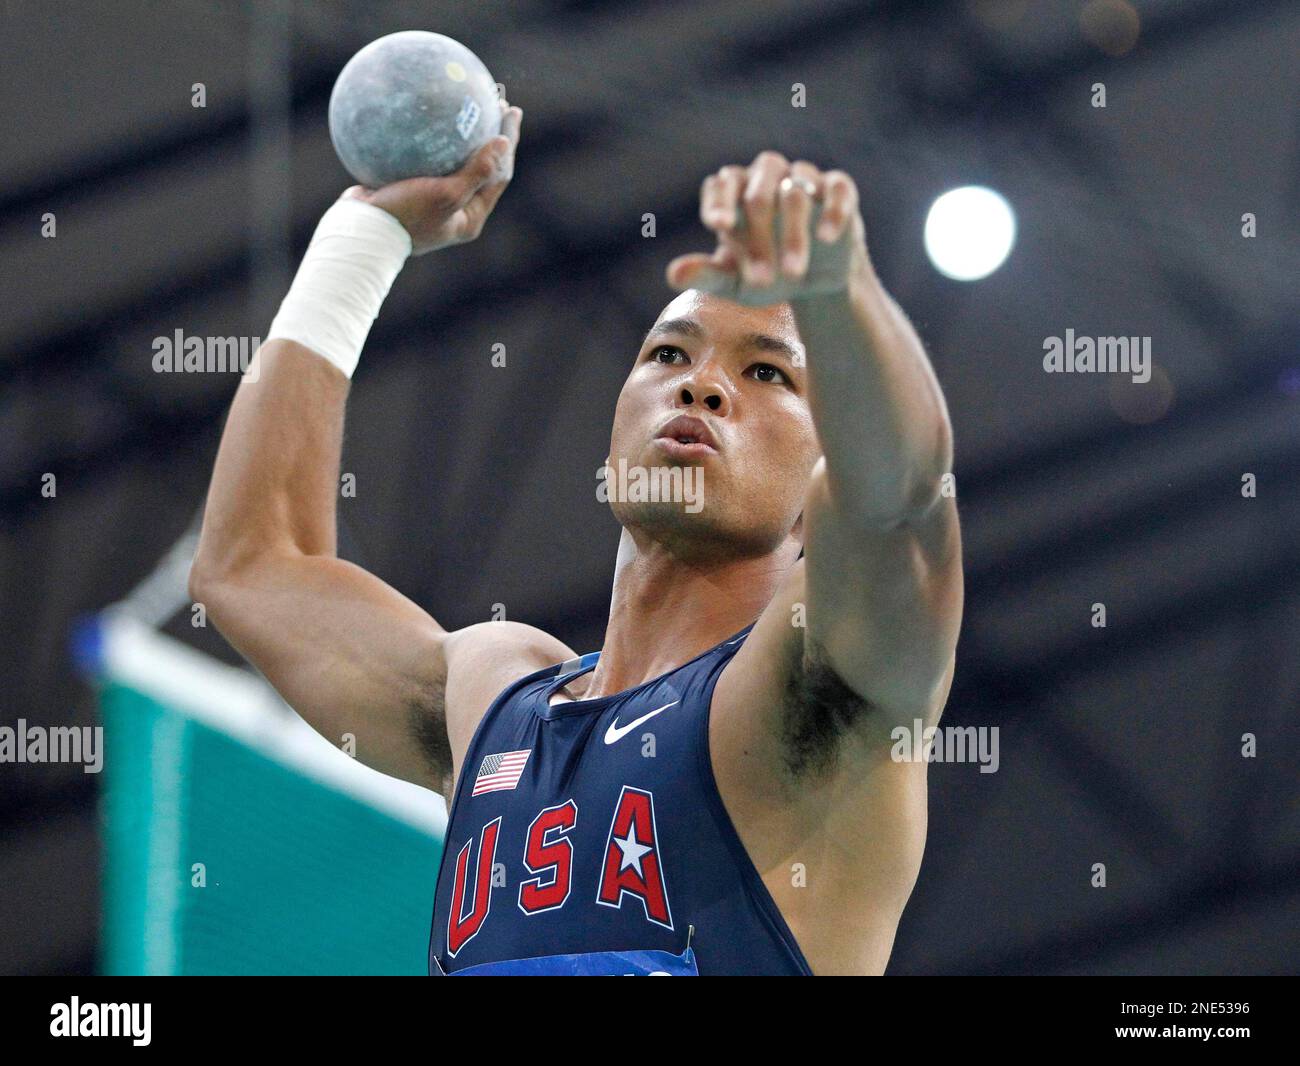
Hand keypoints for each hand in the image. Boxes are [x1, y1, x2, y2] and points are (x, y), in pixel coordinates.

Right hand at [345, 99, 522, 255]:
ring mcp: (432, 199)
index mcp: (470, 216)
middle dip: (490, 134)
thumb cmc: (406, 215)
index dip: (508, 142)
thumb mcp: (446, 195)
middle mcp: (455, 209)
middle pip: (481, 166)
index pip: (499, 174)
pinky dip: (427, 137)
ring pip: (454, 160)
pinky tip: (421, 112)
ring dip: (462, 134)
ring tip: (465, 103)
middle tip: (493, 101)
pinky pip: (423, 158)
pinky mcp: (408, 189)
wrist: (361, 230)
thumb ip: (478, 172)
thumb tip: (504, 142)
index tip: (510, 111)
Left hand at [666, 151, 872, 304]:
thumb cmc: (765, 274)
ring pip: (796, 191)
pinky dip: (833, 210)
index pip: (722, 185)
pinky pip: (837, 188)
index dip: (720, 202)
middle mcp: (766, 178)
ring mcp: (803, 179)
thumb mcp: (734, 281)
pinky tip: (826, 237)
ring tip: (792, 273)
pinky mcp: (838, 189)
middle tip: (761, 277)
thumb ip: (705, 274)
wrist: (813, 283)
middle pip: (758, 189)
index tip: (720, 227)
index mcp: (735, 193)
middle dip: (759, 232)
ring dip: (793, 234)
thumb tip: (672, 275)